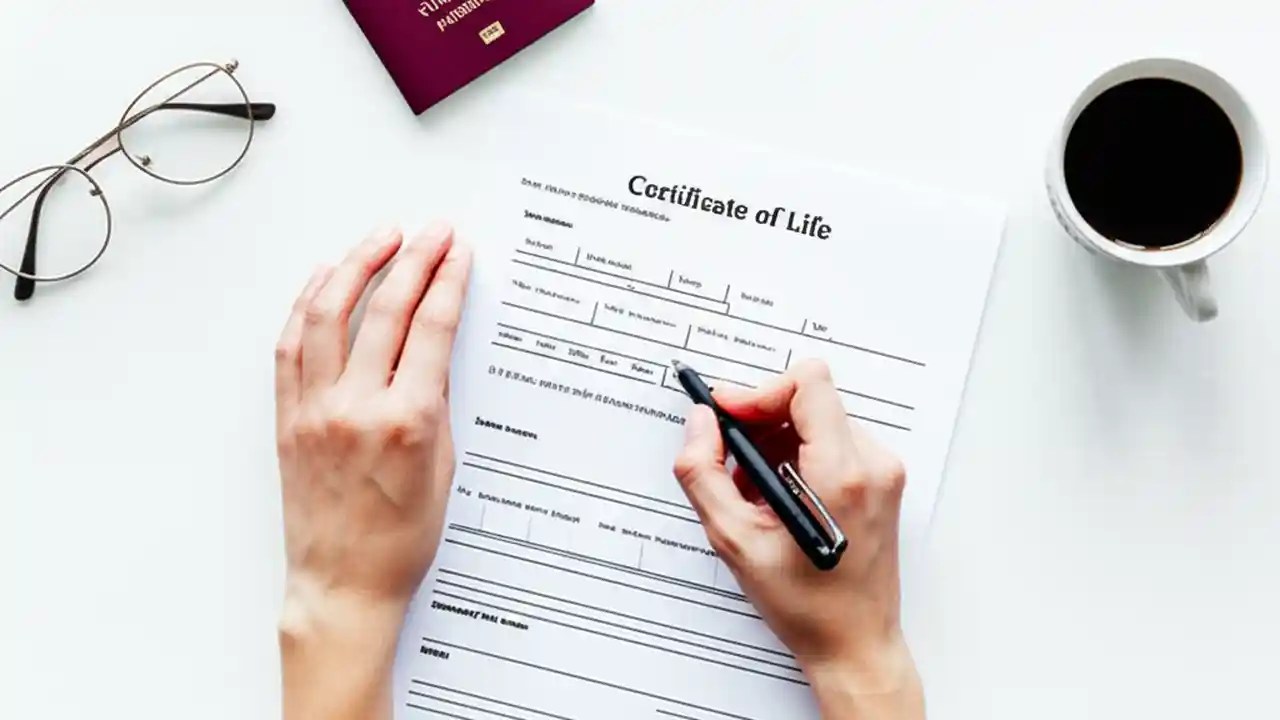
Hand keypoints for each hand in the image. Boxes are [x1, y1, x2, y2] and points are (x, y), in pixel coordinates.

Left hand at [274, 224, 472, 719]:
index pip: (431, 326)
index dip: (448, 278)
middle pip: (386, 309)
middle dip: (413, 259)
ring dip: (356, 266)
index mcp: (408, 420)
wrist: (343, 584)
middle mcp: (357, 407)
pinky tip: (324, 280)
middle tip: (430, 233)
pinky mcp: (287, 418)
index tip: (457, 251)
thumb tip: (434, 348)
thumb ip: (437, 402)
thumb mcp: (443, 467)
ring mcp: (315, 409)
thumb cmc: (399, 541)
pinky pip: (290, 345)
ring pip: (328, 313)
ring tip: (379, 240)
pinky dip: (307, 304)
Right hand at [672, 360, 923, 719]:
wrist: (855, 645)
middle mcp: (871, 465)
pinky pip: (832, 444)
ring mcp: (881, 473)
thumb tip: (700, 424)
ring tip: (754, 497)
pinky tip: (778, 503)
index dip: (759, 392)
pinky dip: (797, 460)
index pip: (808, 383)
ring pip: (817, 422)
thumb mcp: (735, 541)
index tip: (729, 414)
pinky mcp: (881, 483)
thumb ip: (704, 474)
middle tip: (732, 465)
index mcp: (840, 473)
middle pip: (808, 401)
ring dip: (776, 447)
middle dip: (761, 425)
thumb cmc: (807, 606)